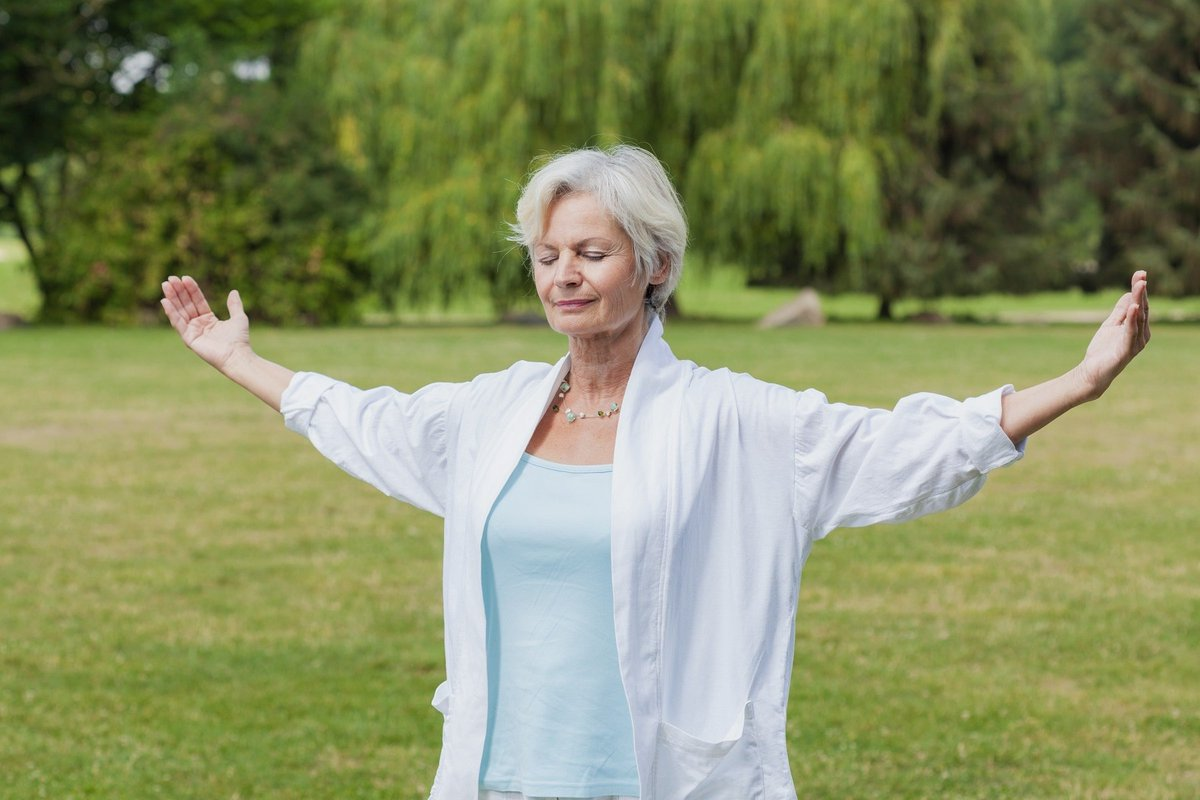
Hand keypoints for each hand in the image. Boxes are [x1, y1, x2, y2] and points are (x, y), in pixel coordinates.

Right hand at [160, 275, 250, 372]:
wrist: (238, 355)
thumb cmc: (239, 339)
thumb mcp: (239, 318)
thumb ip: (234, 305)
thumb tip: (233, 291)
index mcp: (208, 319)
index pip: (197, 301)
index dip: (191, 289)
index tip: (185, 277)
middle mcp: (198, 325)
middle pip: (186, 304)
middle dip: (178, 291)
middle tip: (170, 278)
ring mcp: (193, 332)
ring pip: (180, 312)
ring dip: (172, 298)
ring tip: (166, 284)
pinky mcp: (189, 339)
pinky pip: (178, 323)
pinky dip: (171, 312)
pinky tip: (165, 301)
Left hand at [1077, 270, 1150, 398]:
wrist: (1092, 372)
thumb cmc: (1103, 350)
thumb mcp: (1110, 325)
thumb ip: (1120, 311)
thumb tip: (1129, 293)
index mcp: (1138, 328)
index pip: (1140, 305)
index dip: (1140, 289)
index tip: (1140, 273)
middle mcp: (1141, 335)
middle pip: (1142, 309)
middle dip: (1141, 291)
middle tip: (1142, 275)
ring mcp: (1135, 343)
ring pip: (1139, 318)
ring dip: (1140, 301)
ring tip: (1140, 285)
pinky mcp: (1127, 350)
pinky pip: (1131, 332)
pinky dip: (1133, 319)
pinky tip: (1134, 308)